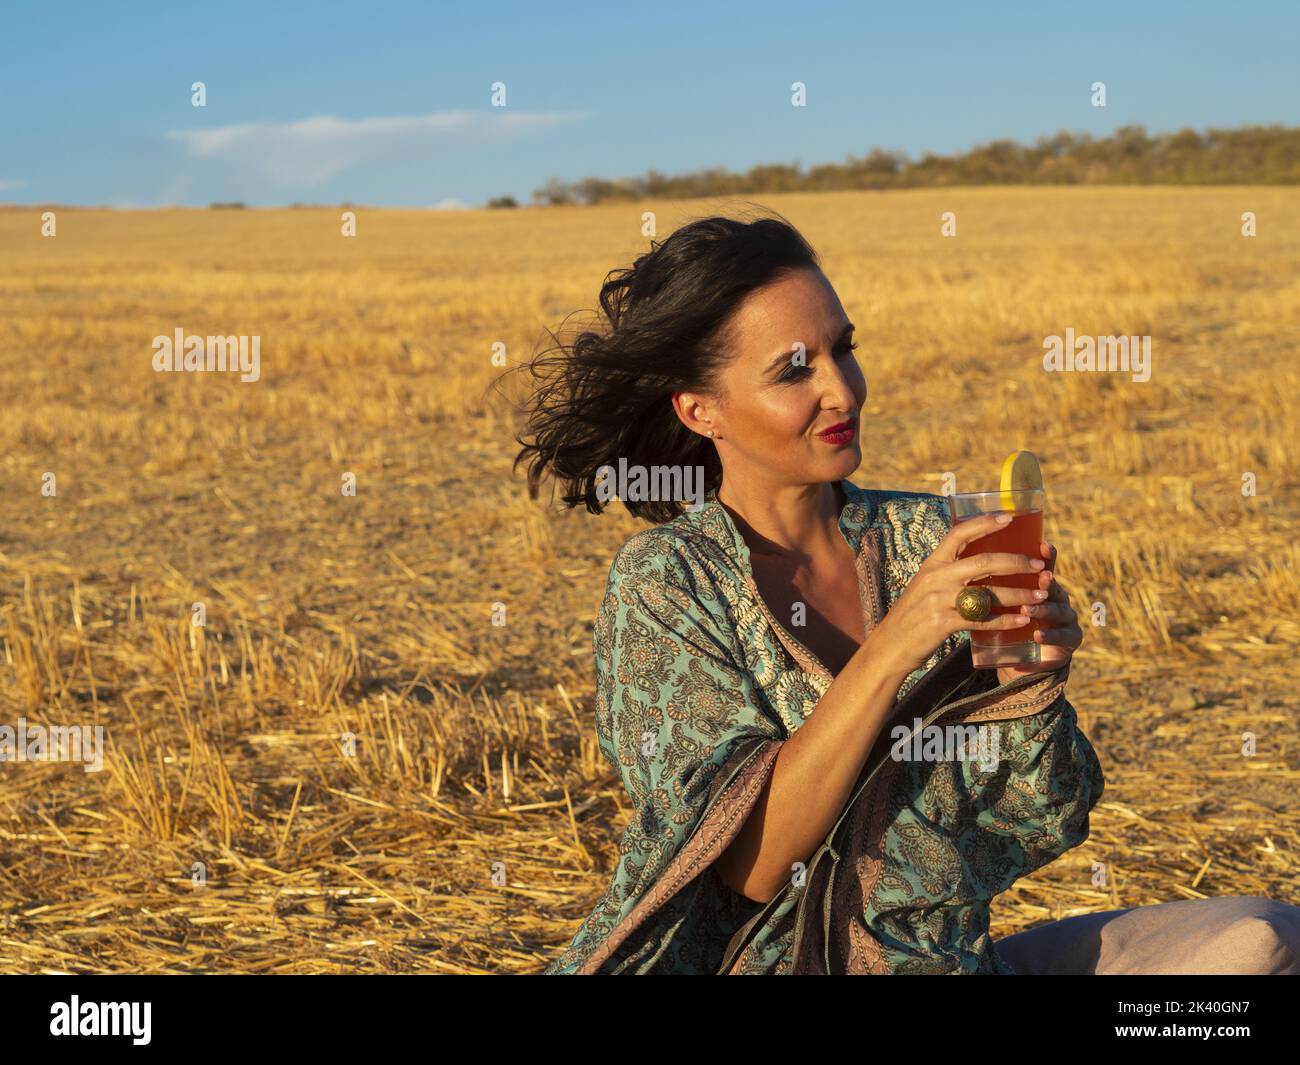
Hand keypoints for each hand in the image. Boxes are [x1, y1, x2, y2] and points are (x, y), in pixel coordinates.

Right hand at [869, 511, 1047, 679]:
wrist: (890, 645)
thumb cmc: (913, 614)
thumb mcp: (925, 585)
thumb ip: (948, 573)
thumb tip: (980, 561)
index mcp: (932, 564)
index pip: (959, 533)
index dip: (985, 522)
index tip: (1009, 517)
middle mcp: (936, 577)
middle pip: (984, 561)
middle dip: (1017, 562)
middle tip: (1039, 566)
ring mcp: (939, 600)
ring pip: (989, 592)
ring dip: (1020, 594)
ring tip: (1041, 595)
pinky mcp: (944, 624)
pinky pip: (983, 620)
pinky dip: (1006, 621)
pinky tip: (1023, 621)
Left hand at [996, 540, 1081, 683]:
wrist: (1022, 658)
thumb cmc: (1007, 623)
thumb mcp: (998, 601)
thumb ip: (988, 583)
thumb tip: (960, 557)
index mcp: (1041, 584)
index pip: (1045, 566)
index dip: (1046, 556)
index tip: (1043, 545)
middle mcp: (1057, 597)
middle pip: (1053, 586)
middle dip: (1045, 582)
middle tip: (1040, 577)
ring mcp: (1066, 617)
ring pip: (1058, 610)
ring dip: (1043, 610)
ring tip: (1028, 610)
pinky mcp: (1071, 639)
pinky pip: (1062, 636)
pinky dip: (1049, 636)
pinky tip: (1037, 636)